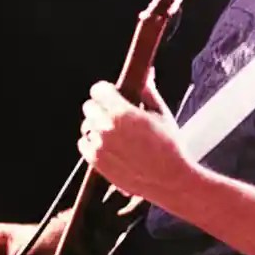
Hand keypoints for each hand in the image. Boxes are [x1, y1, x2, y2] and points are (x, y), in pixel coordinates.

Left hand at [76, 73, 188, 201]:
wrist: (169, 180)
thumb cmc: (170, 146)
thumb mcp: (162, 115)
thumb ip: (149, 93)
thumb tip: (147, 74)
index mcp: (122, 112)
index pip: (98, 90)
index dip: (106, 90)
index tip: (113, 94)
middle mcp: (106, 128)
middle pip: (89, 106)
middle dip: (101, 107)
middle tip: (115, 114)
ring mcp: (99, 146)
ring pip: (86, 126)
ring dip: (97, 126)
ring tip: (114, 133)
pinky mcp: (96, 162)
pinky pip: (84, 145)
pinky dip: (93, 143)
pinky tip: (108, 146)